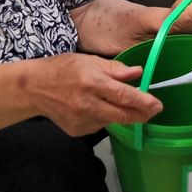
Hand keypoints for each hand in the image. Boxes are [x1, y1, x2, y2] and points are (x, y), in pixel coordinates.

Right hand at [31, 54, 162, 135]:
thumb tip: (138, 72)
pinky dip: (105, 117)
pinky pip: (100, 125)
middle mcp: (88, 104)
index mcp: (92, 83)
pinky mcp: (77, 131)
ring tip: (115, 101)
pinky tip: (96, 107)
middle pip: (123, 115)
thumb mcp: (89, 60)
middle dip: (141, 114)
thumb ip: (115, 68)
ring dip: (122, 114)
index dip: (144, 102)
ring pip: (112, 121)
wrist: (34, 88)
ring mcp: (82, 120)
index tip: (157, 105)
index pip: (124, 96)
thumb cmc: (62, 69)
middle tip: (152, 110)